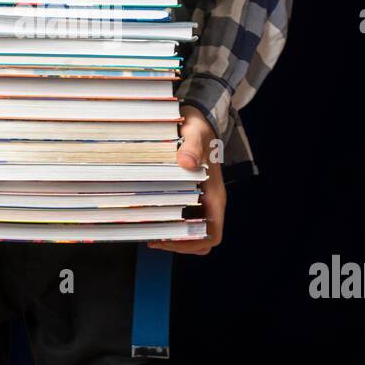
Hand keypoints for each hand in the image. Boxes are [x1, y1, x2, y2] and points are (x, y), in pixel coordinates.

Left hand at [148, 105, 224, 254]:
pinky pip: (183, 218)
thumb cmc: (199, 128)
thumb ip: (191, 146)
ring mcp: (202, 201)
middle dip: (177, 243)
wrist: (201, 120)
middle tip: (152, 236)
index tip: (168, 239)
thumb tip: (186, 162)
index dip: (192, 243)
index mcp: (215, 195)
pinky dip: (169, 222)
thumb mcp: (195, 132)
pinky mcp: (192, 195)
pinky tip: (152, 215)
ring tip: (149, 229)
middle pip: (200, 239)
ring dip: (172, 235)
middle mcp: (210, 202)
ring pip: (191, 231)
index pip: (212, 234)